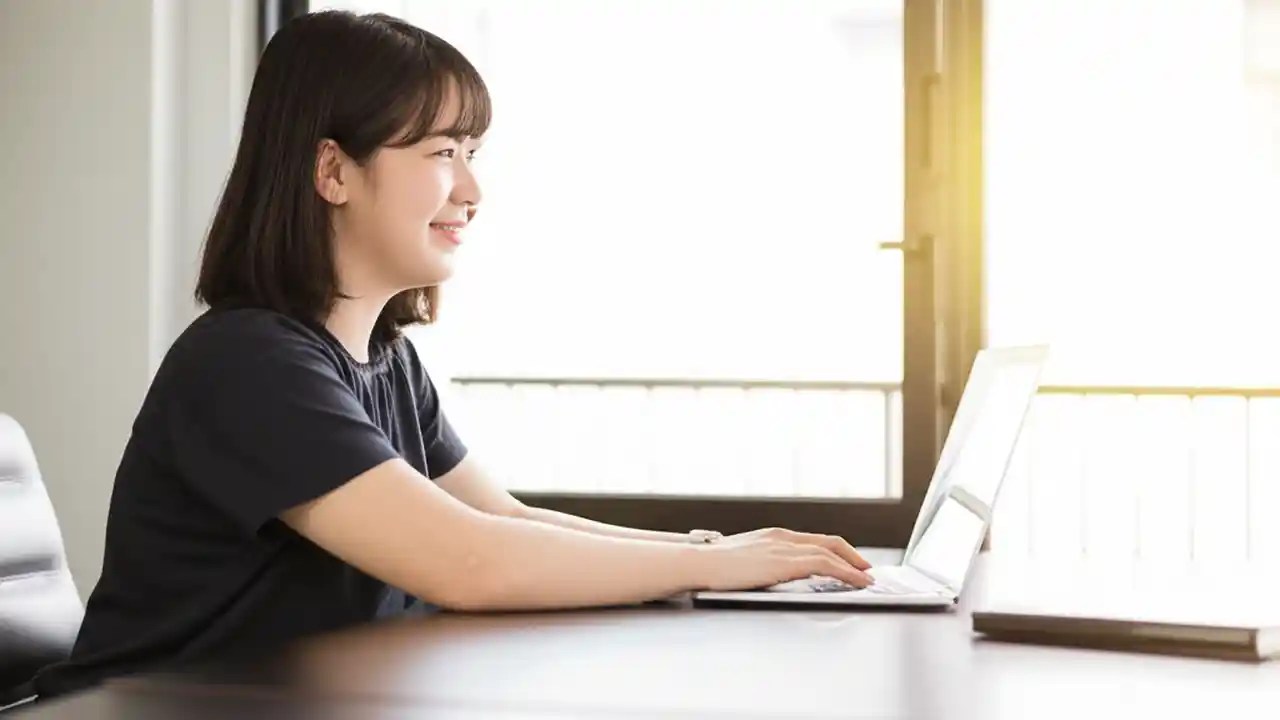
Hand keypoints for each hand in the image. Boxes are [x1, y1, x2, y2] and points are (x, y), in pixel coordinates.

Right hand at [693, 527, 873, 591]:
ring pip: (830, 551)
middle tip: (865, 569)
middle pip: (828, 542)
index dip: (836, 550)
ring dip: (853, 566)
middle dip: (851, 555)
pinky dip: (846, 572)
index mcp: (773, 536)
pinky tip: (855, 581)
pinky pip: (825, 564)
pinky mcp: (785, 561)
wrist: (698, 562)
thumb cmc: (714, 566)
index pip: (813, 540)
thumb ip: (762, 563)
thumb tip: (771, 574)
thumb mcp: (744, 560)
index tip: (849, 560)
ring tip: (866, 579)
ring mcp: (784, 547)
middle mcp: (782, 537)